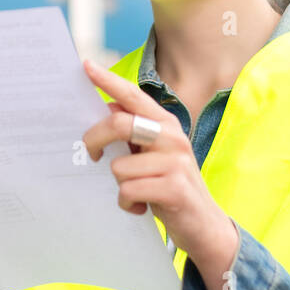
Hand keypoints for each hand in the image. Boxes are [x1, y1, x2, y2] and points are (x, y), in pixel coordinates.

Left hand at [81, 58, 232, 260]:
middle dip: (94, 139)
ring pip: (119, 167)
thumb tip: (106, 108)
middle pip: (118, 123)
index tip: (85, 65)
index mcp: (165, 123)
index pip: (132, 95)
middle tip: (90, 154)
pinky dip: (127, 204)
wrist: (204, 224)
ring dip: (119, 185)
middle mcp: (172, 136)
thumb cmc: (170, 184)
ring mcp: (175, 162)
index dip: (108, 80)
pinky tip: (141, 207)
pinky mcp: (174, 188)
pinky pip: (128, 191)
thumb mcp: (154, 153)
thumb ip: (134, 131)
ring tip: (136, 193)